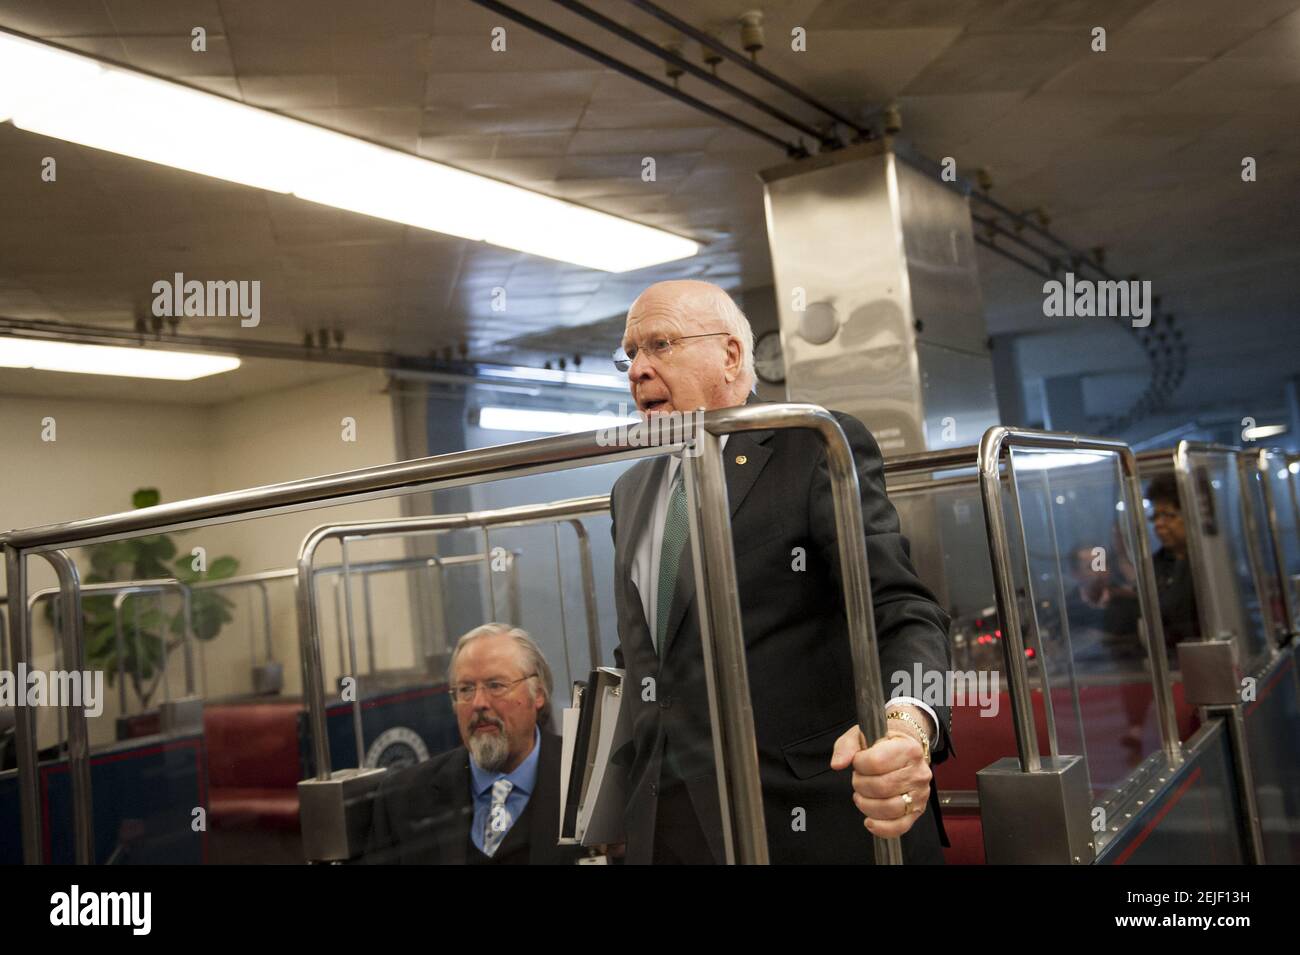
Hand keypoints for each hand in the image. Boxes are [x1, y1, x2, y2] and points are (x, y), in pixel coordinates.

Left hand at [830, 720, 932, 837]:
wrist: (904, 747)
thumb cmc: (882, 742)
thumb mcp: (861, 735)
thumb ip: (846, 747)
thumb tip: (837, 764)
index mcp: (908, 749)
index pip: (877, 762)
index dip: (859, 764)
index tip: (858, 761)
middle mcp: (918, 772)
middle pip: (882, 787)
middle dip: (860, 784)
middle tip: (859, 778)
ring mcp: (919, 793)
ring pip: (890, 808)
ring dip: (867, 804)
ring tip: (862, 795)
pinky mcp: (916, 810)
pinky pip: (899, 826)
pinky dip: (881, 828)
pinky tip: (869, 821)